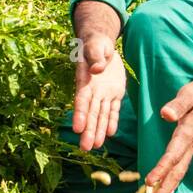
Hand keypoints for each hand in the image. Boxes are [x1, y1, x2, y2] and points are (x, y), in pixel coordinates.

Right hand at [72, 33, 126, 151]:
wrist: (102, 45)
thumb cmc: (95, 44)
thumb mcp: (96, 46)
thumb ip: (96, 57)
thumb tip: (97, 69)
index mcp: (85, 81)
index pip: (82, 101)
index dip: (80, 115)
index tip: (78, 128)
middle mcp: (93, 91)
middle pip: (90, 114)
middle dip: (88, 131)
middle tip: (85, 148)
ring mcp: (104, 94)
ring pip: (101, 115)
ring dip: (98, 131)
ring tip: (95, 147)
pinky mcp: (115, 93)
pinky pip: (113, 110)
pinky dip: (112, 121)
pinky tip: (110, 134)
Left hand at [145, 79, 192, 192]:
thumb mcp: (190, 94)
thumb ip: (178, 105)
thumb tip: (165, 114)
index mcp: (189, 132)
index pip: (173, 153)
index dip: (162, 168)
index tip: (150, 181)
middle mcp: (192, 143)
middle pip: (178, 169)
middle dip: (166, 187)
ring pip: (181, 169)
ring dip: (169, 187)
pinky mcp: (192, 147)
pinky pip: (182, 166)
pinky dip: (173, 178)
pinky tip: (166, 188)